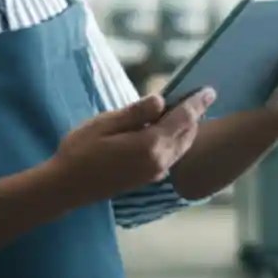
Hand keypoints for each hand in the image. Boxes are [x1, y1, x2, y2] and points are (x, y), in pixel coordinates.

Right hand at [48, 88, 215, 203]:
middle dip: (194, 115)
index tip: (210, 90)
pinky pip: (172, 156)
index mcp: (150, 145)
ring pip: (182, 147)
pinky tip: (164, 130)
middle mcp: (159, 161)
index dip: (198, 103)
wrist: (66, 187)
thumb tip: (161, 100)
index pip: (183, 119)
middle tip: (194, 96)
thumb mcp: (105, 123)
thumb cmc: (80, 150)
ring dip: (185, 129)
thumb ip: (136, 112)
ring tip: (179, 110)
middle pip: (188, 134)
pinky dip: (175, 141)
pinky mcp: (149, 178)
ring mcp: (155, 173)